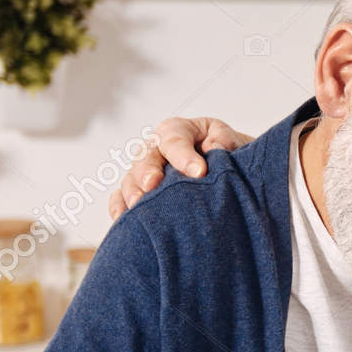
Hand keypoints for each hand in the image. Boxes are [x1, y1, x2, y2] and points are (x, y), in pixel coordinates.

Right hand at [109, 116, 251, 218]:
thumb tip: (215, 147)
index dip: (183, 154)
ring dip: (132, 192)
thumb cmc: (229, 155)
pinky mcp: (139, 192)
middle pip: (145, 157)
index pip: (175, 138)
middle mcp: (156, 149)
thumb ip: (226, 140)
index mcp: (179, 132)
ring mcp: (144, 171)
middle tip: (153, 185)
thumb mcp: (232, 141)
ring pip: (131, 178)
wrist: (231, 173)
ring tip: (138, 206)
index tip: (199, 172)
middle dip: (147, 171)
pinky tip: (122, 219)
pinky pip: (121, 198)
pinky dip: (119, 207)